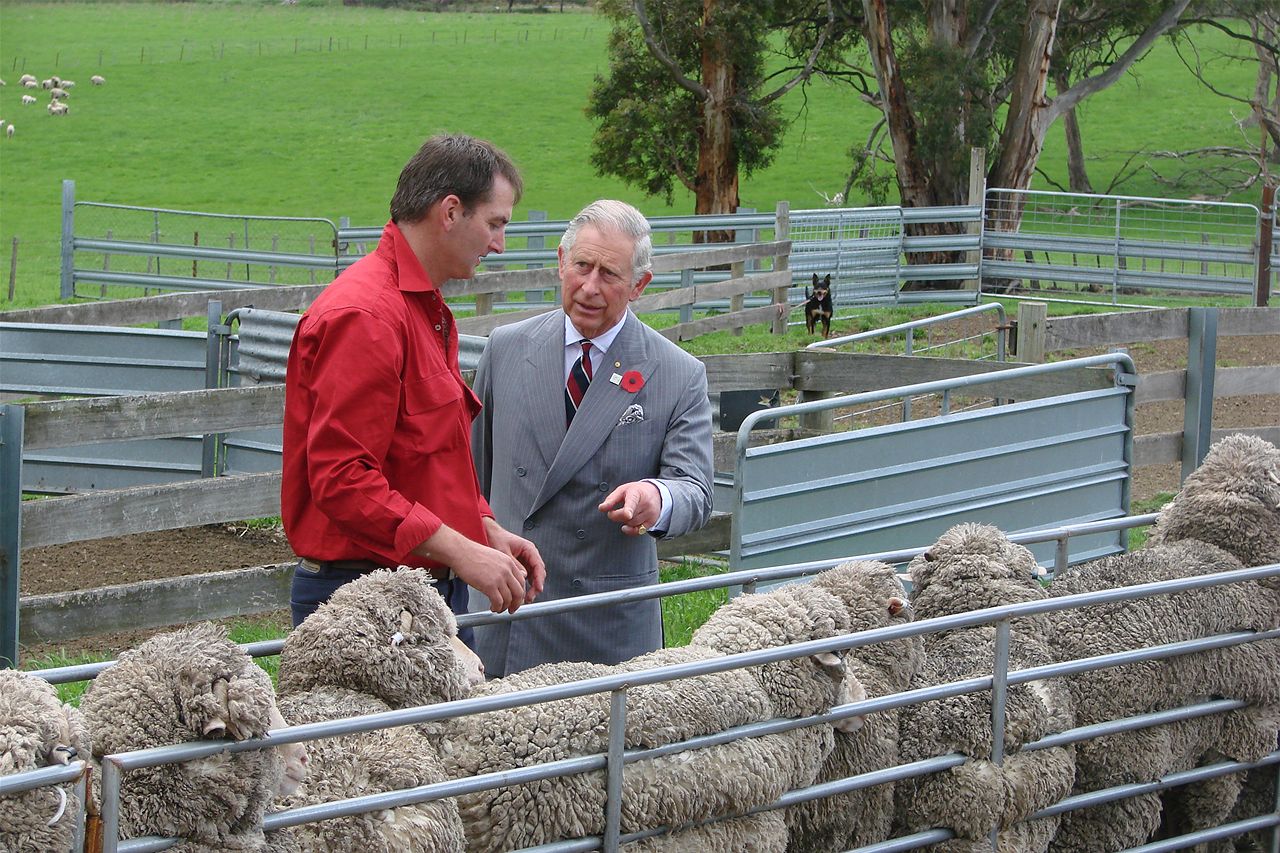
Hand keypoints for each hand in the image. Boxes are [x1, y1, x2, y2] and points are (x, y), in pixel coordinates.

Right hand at [413, 524, 531, 613]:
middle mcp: (506, 570)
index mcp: (509, 563)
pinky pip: (498, 602)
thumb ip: (503, 567)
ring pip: (509, 599)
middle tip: (512, 608)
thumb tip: (506, 581)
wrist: (460, 552)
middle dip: (516, 604)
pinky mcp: (489, 586)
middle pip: (519, 592)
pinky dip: (497, 608)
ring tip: (499, 609)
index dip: (519, 593)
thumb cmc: (472, 554)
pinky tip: (493, 608)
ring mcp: (499, 578)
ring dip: (505, 607)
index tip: (516, 598)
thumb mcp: (494, 557)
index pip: (522, 581)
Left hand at [482, 517, 545, 601]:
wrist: (488, 533)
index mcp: (528, 549)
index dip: (539, 579)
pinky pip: (525, 578)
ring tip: (524, 599)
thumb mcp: (504, 551)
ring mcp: (525, 561)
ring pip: (532, 577)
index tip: (538, 588)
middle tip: (529, 598)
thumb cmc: (496, 538)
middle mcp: (529, 555)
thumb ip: (514, 564)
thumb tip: (523, 576)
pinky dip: (523, 586)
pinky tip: (518, 593)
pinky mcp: (519, 566)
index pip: (538, 565)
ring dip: (529, 588)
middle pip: (537, 573)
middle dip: (535, 587)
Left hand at [598, 481, 660, 535]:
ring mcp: (650, 513)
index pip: (632, 503)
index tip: (627, 515)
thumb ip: (611, 499)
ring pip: (632, 524)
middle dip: (618, 515)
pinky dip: (631, 530)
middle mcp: (646, 504)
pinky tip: (626, 525)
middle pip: (627, 517)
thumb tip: (601, 508)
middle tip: (615, 510)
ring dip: (625, 521)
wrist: (655, 492)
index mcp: (636, 493)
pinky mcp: (652, 522)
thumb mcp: (622, 490)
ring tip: (627, 512)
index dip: (628, 510)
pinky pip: (638, 531)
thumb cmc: (635, 491)